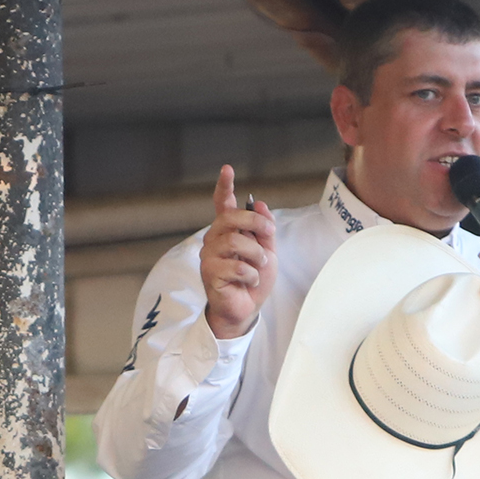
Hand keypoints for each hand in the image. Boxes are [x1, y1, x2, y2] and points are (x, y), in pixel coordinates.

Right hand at [199, 165, 277, 339]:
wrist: (246, 309)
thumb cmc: (253, 280)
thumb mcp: (268, 252)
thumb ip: (264, 229)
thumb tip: (259, 204)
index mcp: (228, 231)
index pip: (223, 204)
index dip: (225, 186)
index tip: (227, 169)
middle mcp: (215, 239)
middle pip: (231, 218)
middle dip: (255, 224)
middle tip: (270, 235)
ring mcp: (209, 255)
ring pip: (235, 242)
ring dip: (256, 255)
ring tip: (259, 266)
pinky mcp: (210, 273)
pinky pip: (236, 266)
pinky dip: (250, 274)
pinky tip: (248, 281)